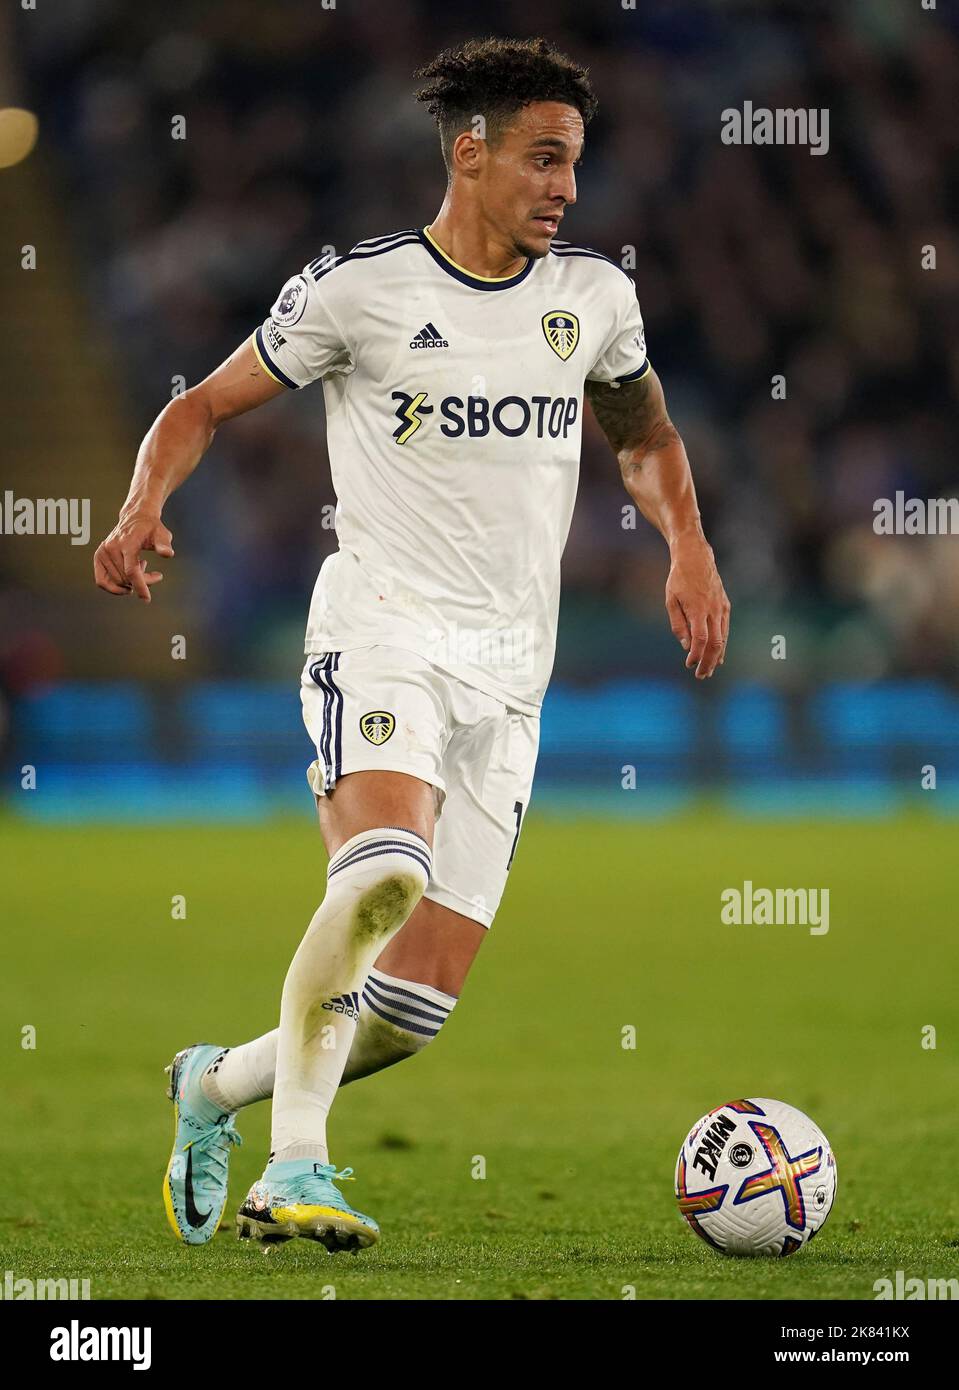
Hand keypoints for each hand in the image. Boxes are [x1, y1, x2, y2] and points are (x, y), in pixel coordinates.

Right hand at [93, 510, 173, 601]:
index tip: (147, 599)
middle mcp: (111, 547)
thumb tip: (168, 554)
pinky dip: (114, 587)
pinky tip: (128, 582)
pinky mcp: (98, 556)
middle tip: (156, 576)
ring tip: (141, 566)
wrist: (135, 517)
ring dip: (131, 582)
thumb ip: (164, 544)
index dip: (140, 586)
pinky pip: (101, 581)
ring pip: (117, 582)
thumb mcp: (162, 534)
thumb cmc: (151, 528)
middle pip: (126, 578)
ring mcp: (103, 552)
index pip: (131, 570)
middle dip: (143, 582)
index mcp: (127, 543)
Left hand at [665, 533, 729, 678]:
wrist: (696, 557)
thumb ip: (678, 624)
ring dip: (716, 657)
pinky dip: (722, 645)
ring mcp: (722, 608)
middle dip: (708, 662)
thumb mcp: (671, 600)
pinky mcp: (726, 606)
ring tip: (709, 670)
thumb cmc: (679, 579)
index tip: (689, 665)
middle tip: (701, 676)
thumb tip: (685, 645)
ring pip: (723, 639)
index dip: (696, 655)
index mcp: (698, 609)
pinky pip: (725, 630)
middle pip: (715, 644)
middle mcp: (713, 610)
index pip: (700, 639)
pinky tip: (719, 656)